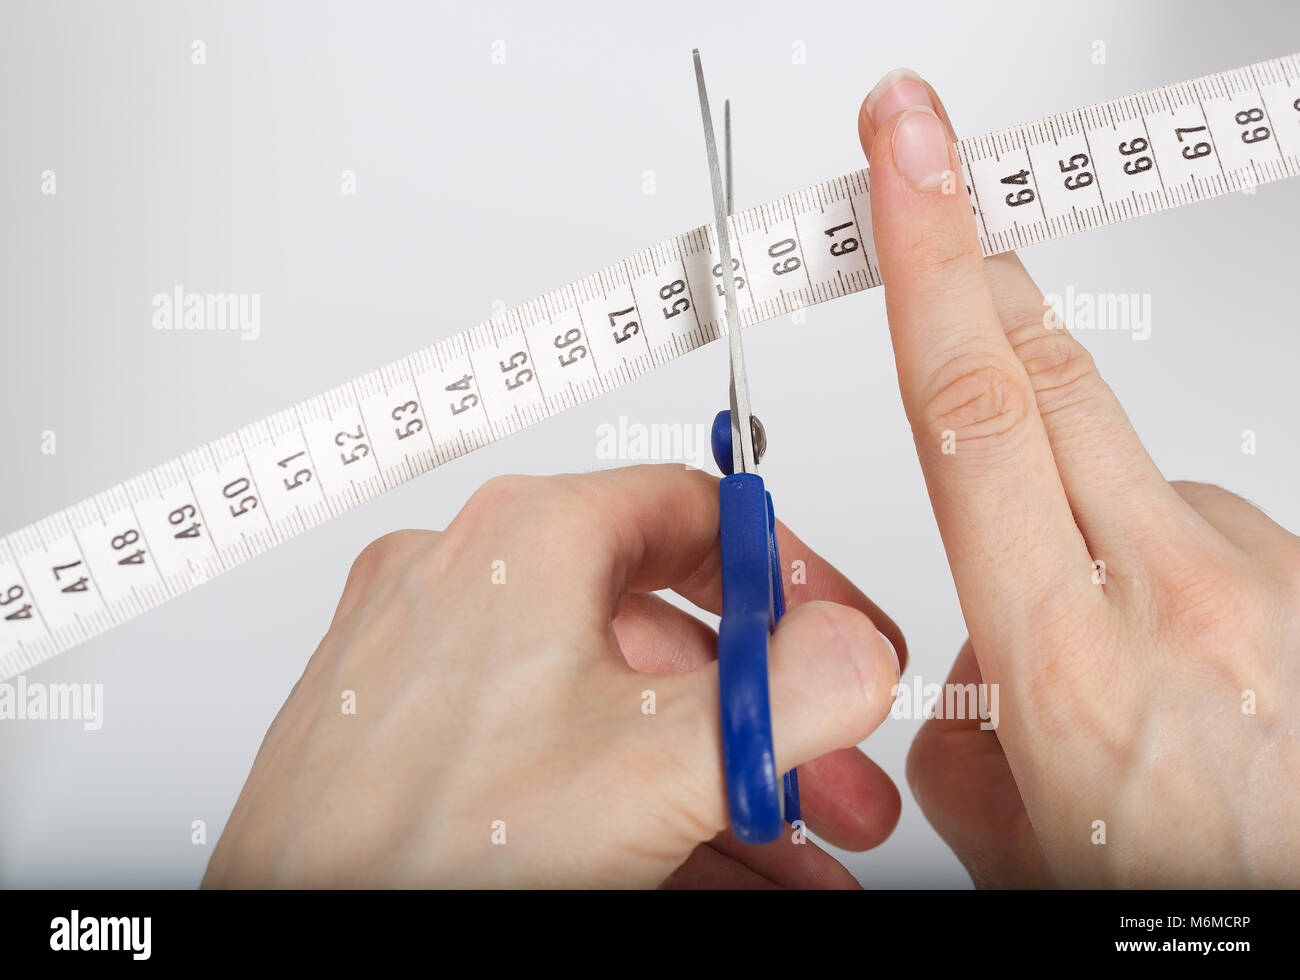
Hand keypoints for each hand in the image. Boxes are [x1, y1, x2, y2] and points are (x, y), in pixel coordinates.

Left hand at [203, 465, 902, 887]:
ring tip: (781, 850)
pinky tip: (699, 862)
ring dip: (710, 773)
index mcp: (526, 538)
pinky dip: (630, 794)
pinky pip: (549, 744)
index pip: (694, 514)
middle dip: (763, 716)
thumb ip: (786, 695)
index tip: (836, 639)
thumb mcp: (656, 767)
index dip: (789, 581)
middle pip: (663, 627)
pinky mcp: (406, 729)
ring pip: (612, 701)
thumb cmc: (424, 850)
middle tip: (825, 779)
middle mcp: (468, 579)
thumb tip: (853, 651)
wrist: (300, 930)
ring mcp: (429, 657)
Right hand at [858, 70, 1299, 886]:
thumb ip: (968, 727)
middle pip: (1050, 376)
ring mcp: (1262, 580)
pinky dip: (1162, 566)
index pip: (974, 413)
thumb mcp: (1012, 834)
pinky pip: (1204, 529)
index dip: (932, 266)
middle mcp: (1176, 597)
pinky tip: (1180, 656)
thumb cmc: (1175, 890)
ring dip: (1075, 506)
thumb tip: (973, 666)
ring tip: (1102, 638)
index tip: (911, 160)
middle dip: (974, 272)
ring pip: (1127, 473)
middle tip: (932, 194)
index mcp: (1066, 662)